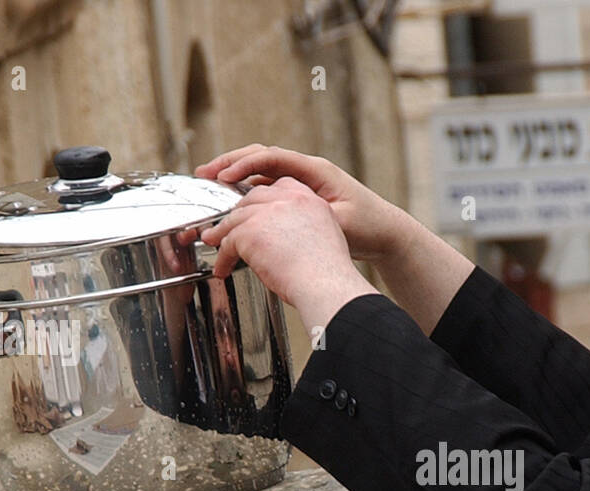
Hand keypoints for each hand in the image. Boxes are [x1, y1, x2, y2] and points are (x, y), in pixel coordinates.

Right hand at [196, 144, 412, 262]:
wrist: (387, 234)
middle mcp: (306, 172)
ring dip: (236, 178)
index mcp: (315, 170)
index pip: (271, 158)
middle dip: (230, 164)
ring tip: (210, 186)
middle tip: (203, 173)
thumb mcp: (341, 222)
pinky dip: (249, 194)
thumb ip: (312, 216)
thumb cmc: (369, 226)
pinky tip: (232, 205)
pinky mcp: (301, 197)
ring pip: (262, 174)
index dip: (243, 164)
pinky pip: (269, 190)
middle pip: (260, 159)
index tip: (222, 176)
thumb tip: (283, 217)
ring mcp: (303, 183)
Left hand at [200, 177, 376, 331]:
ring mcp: (265, 213)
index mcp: (308, 199)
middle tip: (231, 227)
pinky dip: (223, 257)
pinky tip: (223, 268)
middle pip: (253, 199)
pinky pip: (228, 243)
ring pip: (235, 219)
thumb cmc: (328, 274)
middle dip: (239, 213)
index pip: (278, 188)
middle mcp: (287, 199)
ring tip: (215, 243)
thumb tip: (285, 238)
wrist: (325, 285)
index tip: (256, 212)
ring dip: (223, 233)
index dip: (263, 200)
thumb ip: (303, 227)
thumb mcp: (325, 237)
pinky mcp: (249, 231)